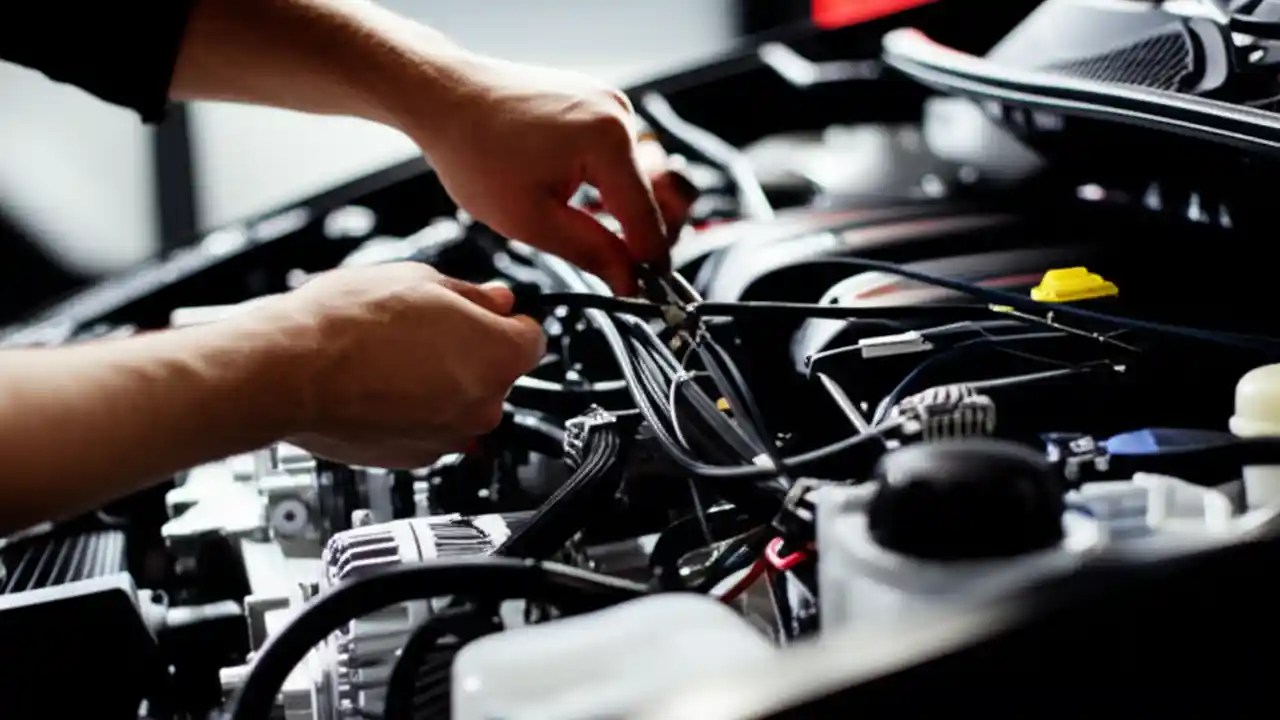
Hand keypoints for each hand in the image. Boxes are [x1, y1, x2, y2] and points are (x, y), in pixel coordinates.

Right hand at [246, 262, 544, 467]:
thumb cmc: (346, 325)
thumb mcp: (420, 281)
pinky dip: (416, 412)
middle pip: (498, 374)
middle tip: (426, 328)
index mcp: (498, 356)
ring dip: (443, 384)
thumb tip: (495, 300)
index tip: (488, 314)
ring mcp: (450, 437)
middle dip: (472, 352)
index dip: (507, 321)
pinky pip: (432, 428)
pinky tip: (381, 386)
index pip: (533, 338)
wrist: (288, 371)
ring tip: (394, 357)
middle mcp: (484, 406)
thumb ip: (472, 296)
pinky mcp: (415, 458)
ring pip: (464, 404)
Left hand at [400, 50, 672, 294]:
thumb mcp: (531, 219)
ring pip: (632, 178)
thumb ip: (590, 252)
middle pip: (646, 196)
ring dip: (615, 209)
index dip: (646, 263)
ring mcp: (609, 103)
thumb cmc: (473, 150)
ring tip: (581, 229)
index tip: (644, 294)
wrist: (444, 96)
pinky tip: (574, 198)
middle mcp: (619, 112)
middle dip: (632, 235)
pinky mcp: (597, 102)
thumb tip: (629, 280)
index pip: (646, 217)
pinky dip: (603, 183)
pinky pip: (616, 156)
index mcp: (609, 139)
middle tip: (612, 270)